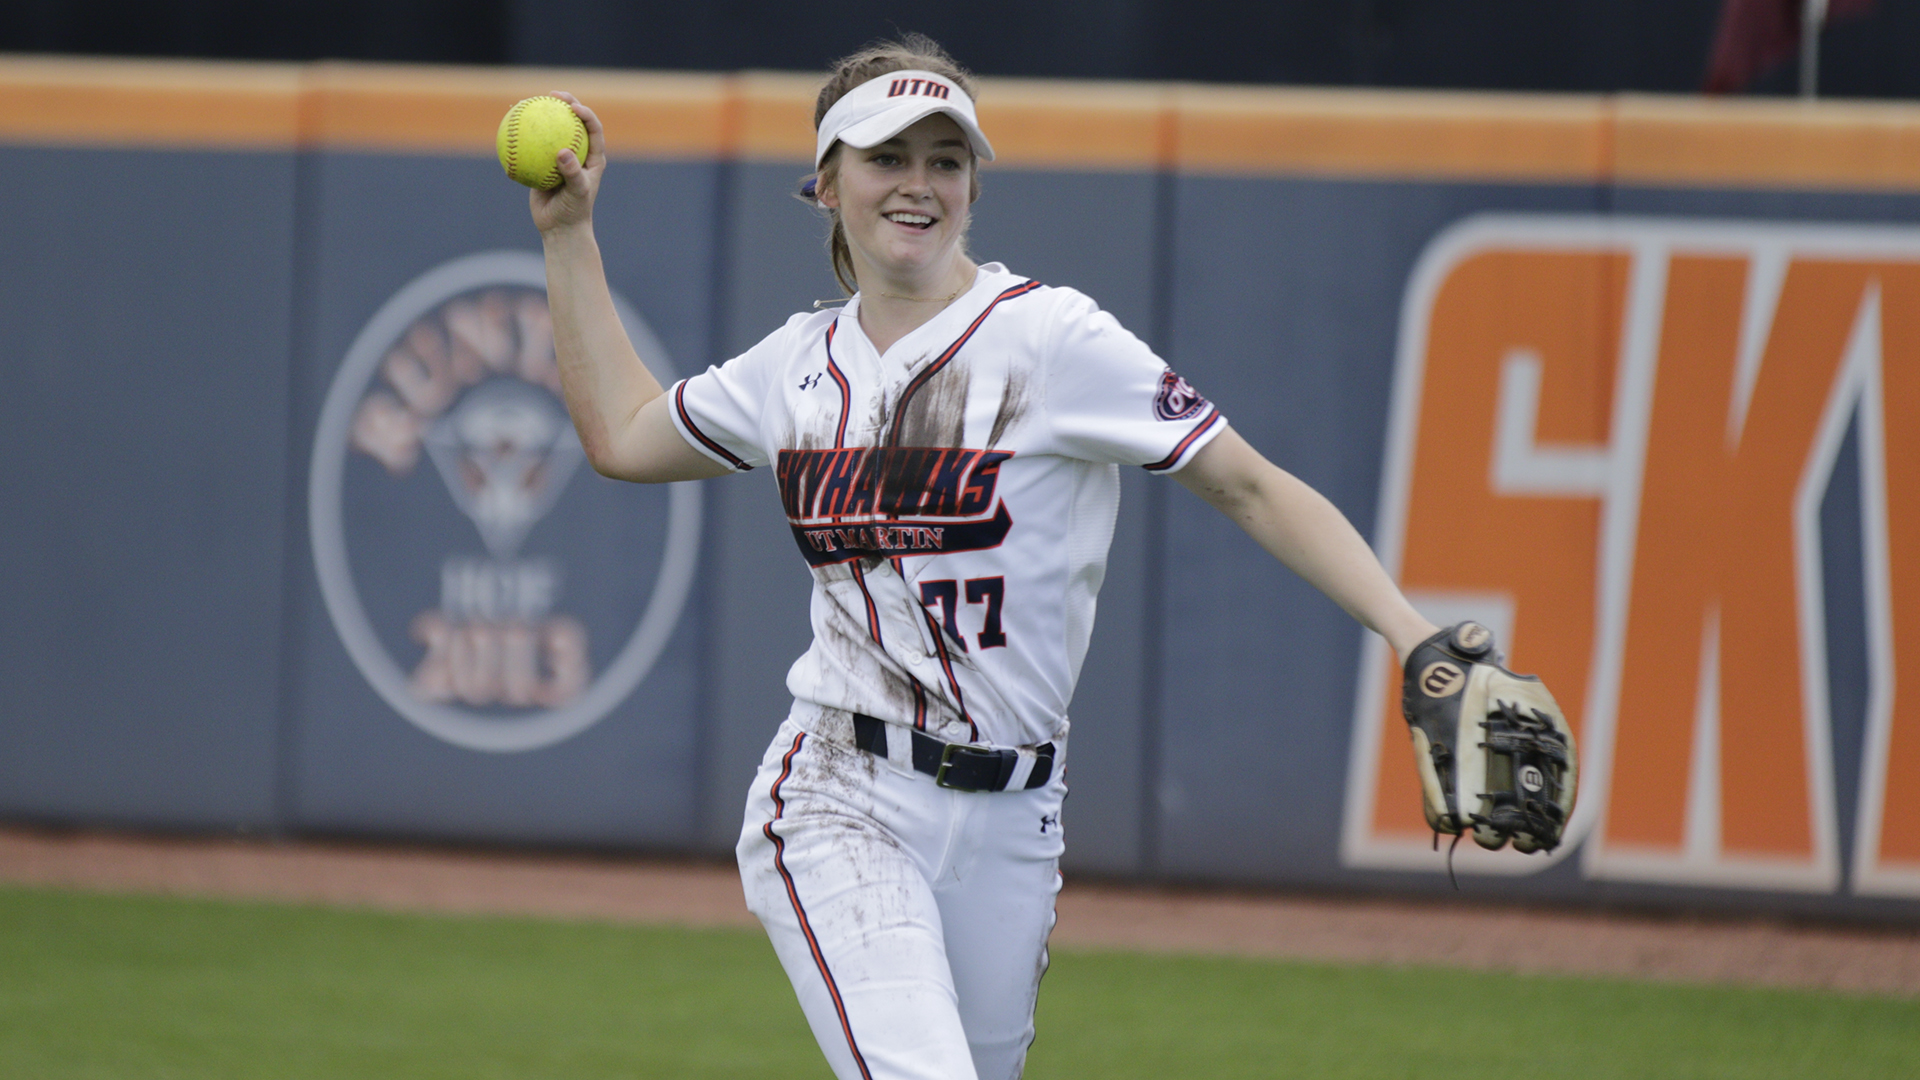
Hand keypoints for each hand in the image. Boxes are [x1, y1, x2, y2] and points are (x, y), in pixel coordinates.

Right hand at [530, 92, 605, 234]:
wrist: (559, 228)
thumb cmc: (574, 212)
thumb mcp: (577, 193)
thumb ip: (572, 173)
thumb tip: (562, 152)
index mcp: (592, 157)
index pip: (592, 128)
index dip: (586, 113)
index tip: (572, 106)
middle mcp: (577, 154)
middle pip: (572, 123)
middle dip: (565, 103)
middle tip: (552, 94)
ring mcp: (559, 159)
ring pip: (549, 133)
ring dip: (540, 117)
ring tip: (527, 104)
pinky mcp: (542, 167)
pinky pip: (530, 150)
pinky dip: (521, 140)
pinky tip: (507, 129)